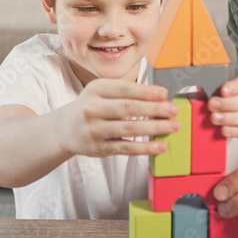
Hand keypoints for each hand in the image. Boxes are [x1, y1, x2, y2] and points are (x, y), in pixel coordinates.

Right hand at [59, 79, 178, 157]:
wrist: (64, 130)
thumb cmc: (90, 107)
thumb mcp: (101, 92)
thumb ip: (127, 92)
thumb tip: (160, 95)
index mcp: (95, 89)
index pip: (124, 89)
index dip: (146, 91)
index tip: (165, 93)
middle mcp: (92, 109)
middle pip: (128, 108)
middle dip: (154, 109)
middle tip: (173, 110)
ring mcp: (95, 130)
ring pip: (128, 129)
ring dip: (153, 127)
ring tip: (172, 126)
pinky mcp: (99, 148)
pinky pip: (125, 148)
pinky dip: (145, 148)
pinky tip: (160, 146)